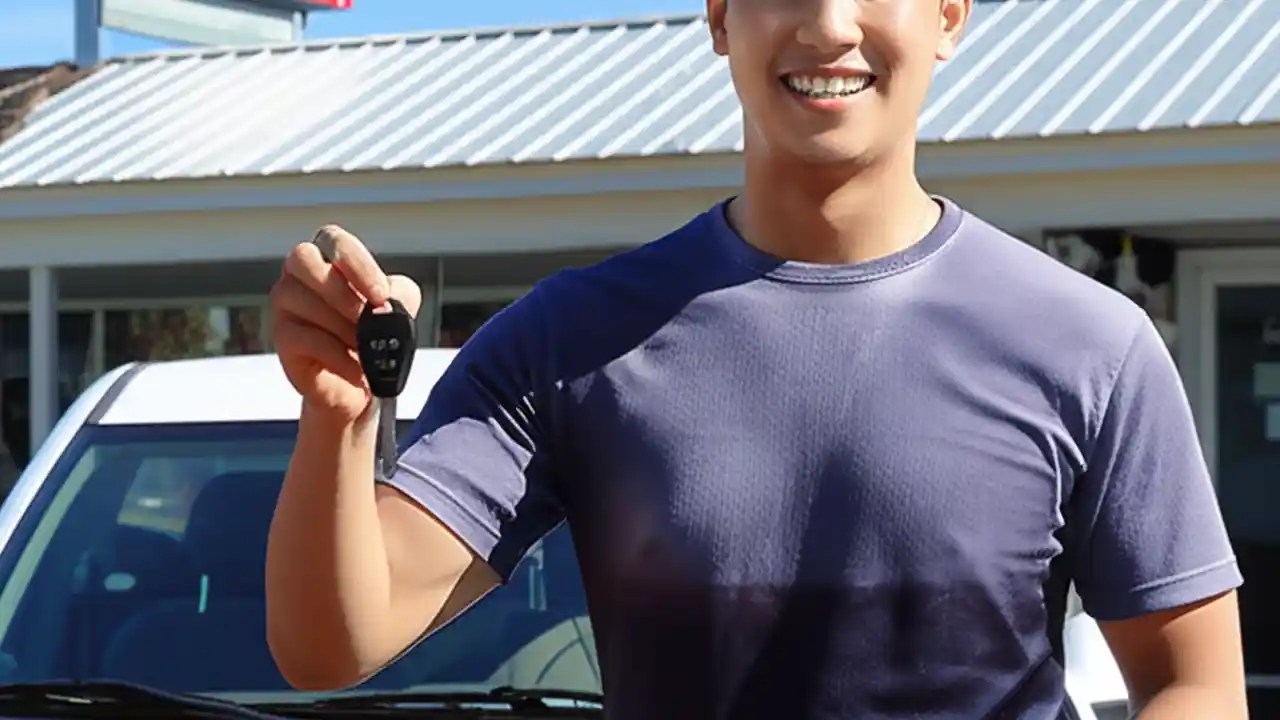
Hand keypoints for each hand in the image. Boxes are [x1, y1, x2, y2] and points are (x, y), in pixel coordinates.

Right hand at [271, 225, 422, 421]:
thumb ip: (400, 294)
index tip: (380, 295)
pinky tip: (356, 368)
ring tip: (366, 348)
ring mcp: (286, 303)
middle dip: (340, 290)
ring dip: (344, 328)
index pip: (334, 240)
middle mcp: (301, 273)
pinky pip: (304, 338)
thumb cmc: (375, 334)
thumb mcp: (400, 307)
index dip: (356, 264)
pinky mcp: (282, 336)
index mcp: (330, 256)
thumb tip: (388, 303)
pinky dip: (337, 355)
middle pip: (303, 258)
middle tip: (367, 317)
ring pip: (304, 301)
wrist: (360, 383)